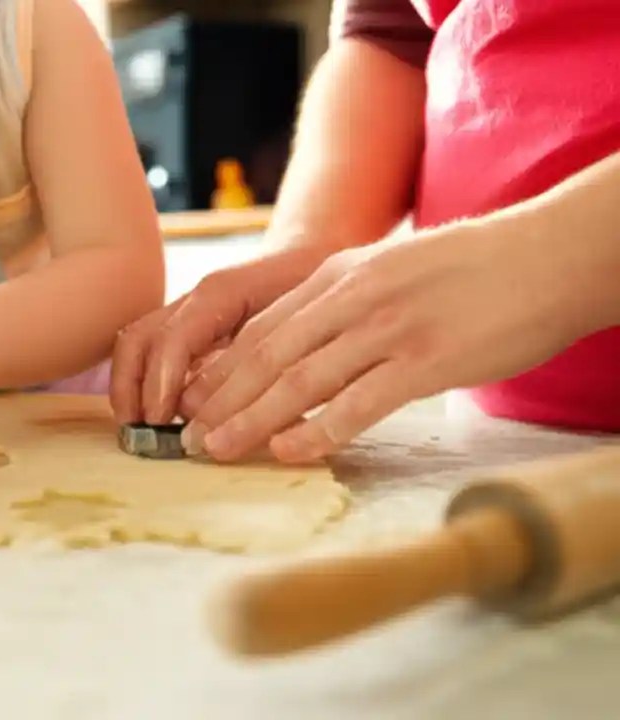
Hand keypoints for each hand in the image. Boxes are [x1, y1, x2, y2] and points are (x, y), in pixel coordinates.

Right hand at [110, 245, 330, 425]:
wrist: (310, 257)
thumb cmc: (314, 291)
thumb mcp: (308, 324)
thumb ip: (270, 366)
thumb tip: (228, 417)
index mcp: (222, 292)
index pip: (173, 338)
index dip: (161, 383)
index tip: (160, 421)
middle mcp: (194, 299)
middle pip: (139, 340)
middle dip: (129, 388)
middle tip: (138, 431)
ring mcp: (185, 310)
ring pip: (136, 344)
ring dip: (130, 388)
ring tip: (140, 428)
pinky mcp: (185, 326)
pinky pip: (149, 350)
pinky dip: (143, 383)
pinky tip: (156, 415)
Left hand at [181, 225, 587, 462]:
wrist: (551, 254)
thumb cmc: (475, 269)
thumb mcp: (393, 269)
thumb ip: (346, 301)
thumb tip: (305, 346)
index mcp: (340, 274)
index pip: (261, 328)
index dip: (221, 370)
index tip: (193, 404)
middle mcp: (353, 297)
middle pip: (266, 355)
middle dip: (221, 400)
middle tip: (189, 438)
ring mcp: (388, 327)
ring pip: (300, 380)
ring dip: (251, 420)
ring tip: (216, 450)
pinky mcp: (427, 359)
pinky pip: (358, 402)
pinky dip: (318, 429)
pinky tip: (288, 451)